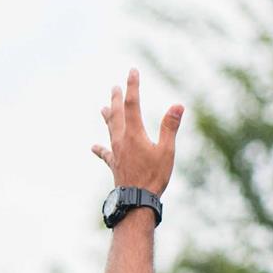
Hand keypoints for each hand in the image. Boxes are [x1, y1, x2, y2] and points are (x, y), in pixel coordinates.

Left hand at [93, 68, 183, 193]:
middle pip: (117, 113)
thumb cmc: (154, 177)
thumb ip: (170, 127)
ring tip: (103, 107)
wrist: (136, 200)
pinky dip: (100, 148)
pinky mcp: (114, 163)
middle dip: (117, 98)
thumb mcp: (166, 151)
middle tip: (114, 86)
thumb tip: (178, 105)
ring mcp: (116, 152)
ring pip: (110, 129)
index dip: (132, 86)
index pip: (133, 104)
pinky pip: (105, 153)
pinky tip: (94, 147)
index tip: (132, 71)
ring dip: (108, 116)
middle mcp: (122, 139)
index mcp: (134, 133)